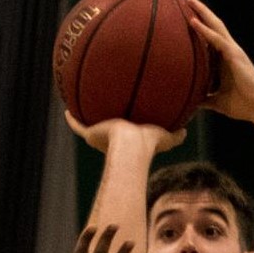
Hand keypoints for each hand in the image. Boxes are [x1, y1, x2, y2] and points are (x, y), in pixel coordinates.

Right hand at [64, 111, 185, 154]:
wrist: (132, 145)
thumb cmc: (149, 144)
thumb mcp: (166, 137)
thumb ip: (176, 136)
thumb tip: (186, 131)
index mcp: (127, 141)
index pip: (124, 134)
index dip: (124, 129)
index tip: (123, 121)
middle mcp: (111, 140)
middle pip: (105, 130)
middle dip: (104, 123)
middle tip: (102, 113)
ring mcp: (98, 136)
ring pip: (89, 126)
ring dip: (85, 118)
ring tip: (80, 107)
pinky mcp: (89, 134)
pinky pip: (77, 125)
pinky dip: (71, 119)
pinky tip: (66, 110)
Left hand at [186, 0, 253, 123]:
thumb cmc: (243, 105)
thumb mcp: (218, 102)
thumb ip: (206, 99)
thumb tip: (192, 103)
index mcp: (226, 60)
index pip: (211, 38)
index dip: (201, 26)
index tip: (186, 15)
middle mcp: (230, 52)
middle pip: (213, 26)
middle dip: (201, 12)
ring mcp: (233, 52)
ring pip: (216, 26)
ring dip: (202, 13)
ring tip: (189, 0)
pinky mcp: (235, 56)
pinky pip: (217, 40)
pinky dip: (205, 30)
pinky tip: (194, 22)